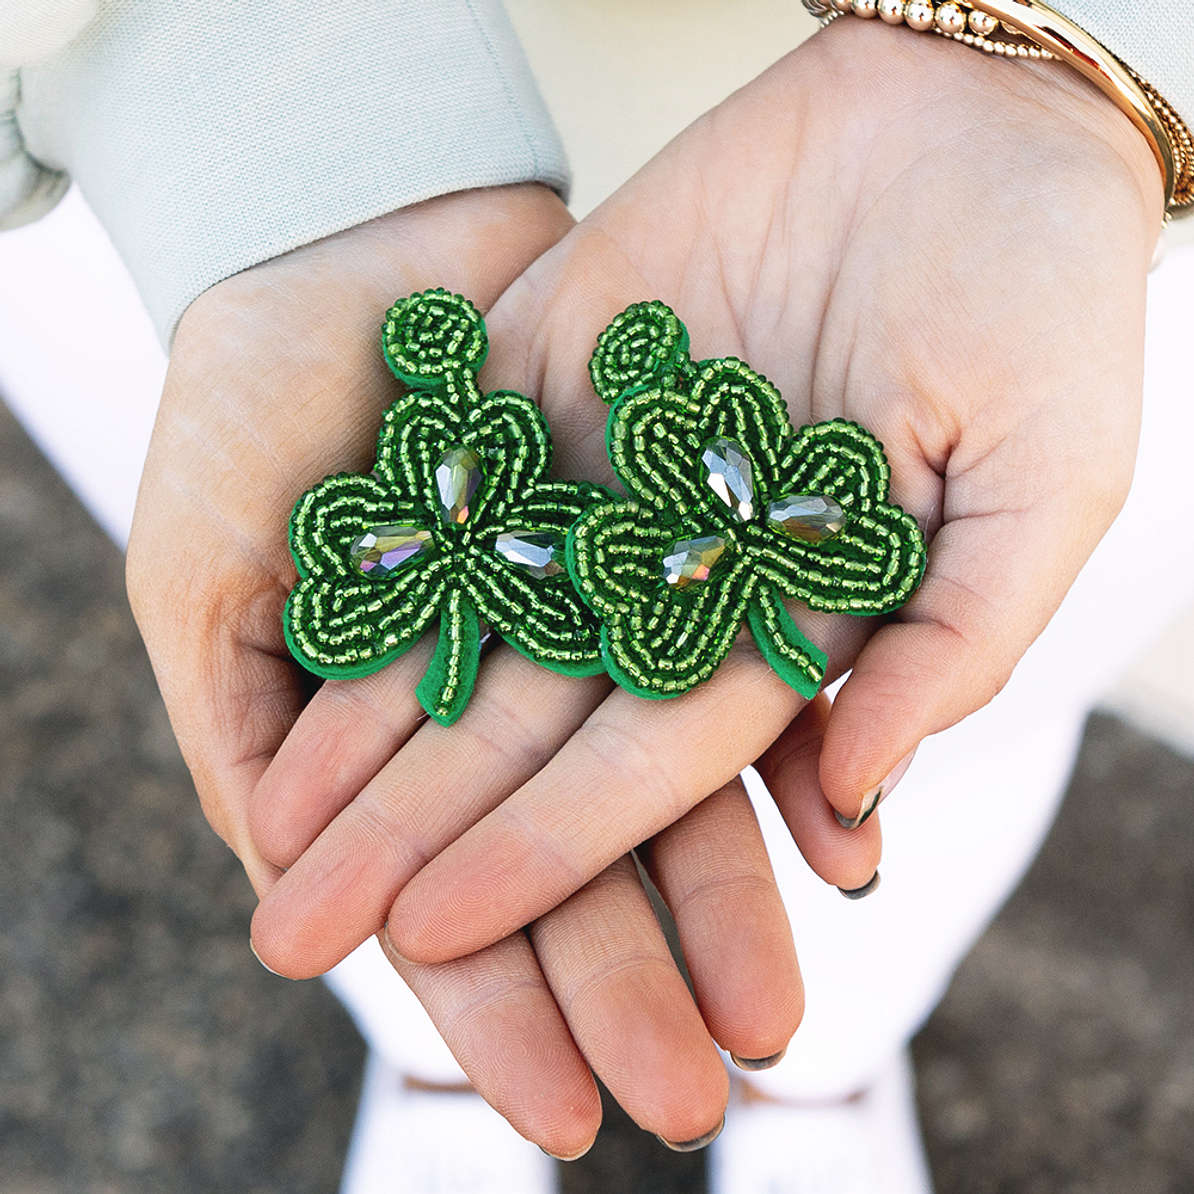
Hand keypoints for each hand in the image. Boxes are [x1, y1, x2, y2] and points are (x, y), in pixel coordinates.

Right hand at [127, 185, 802, 1152]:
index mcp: (394, 729)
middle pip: (577, 857)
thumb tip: (287, 878)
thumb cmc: (241, 406)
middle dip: (625, 980)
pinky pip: (729, 647)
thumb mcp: (203, 576)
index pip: (452, 889)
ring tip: (769, 1019)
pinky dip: (776, 740)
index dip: (495, 1004)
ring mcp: (594, 618)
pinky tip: (833, 832)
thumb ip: (242, 731)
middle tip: (690, 1098)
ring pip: (665, 777)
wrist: (343, 243)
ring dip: (714, 895)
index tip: (548, 1114)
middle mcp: (510, 690)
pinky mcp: (665, 538)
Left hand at [248, 18, 1159, 974]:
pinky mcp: (543, 386)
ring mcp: (601, 483)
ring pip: (466, 625)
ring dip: (364, 729)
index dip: (547, 847)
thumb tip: (856, 798)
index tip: (441, 931)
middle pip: (530, 725)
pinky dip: (364, 565)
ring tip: (268, 830)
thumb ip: (951, 643)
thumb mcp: (1041, 480)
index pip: (652, 763)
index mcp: (787, 623)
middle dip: (418, 834)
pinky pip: (440, 488)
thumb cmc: (1038, 301)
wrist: (960, 123)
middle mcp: (678, 574)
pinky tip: (283, 645)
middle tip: (302, 937)